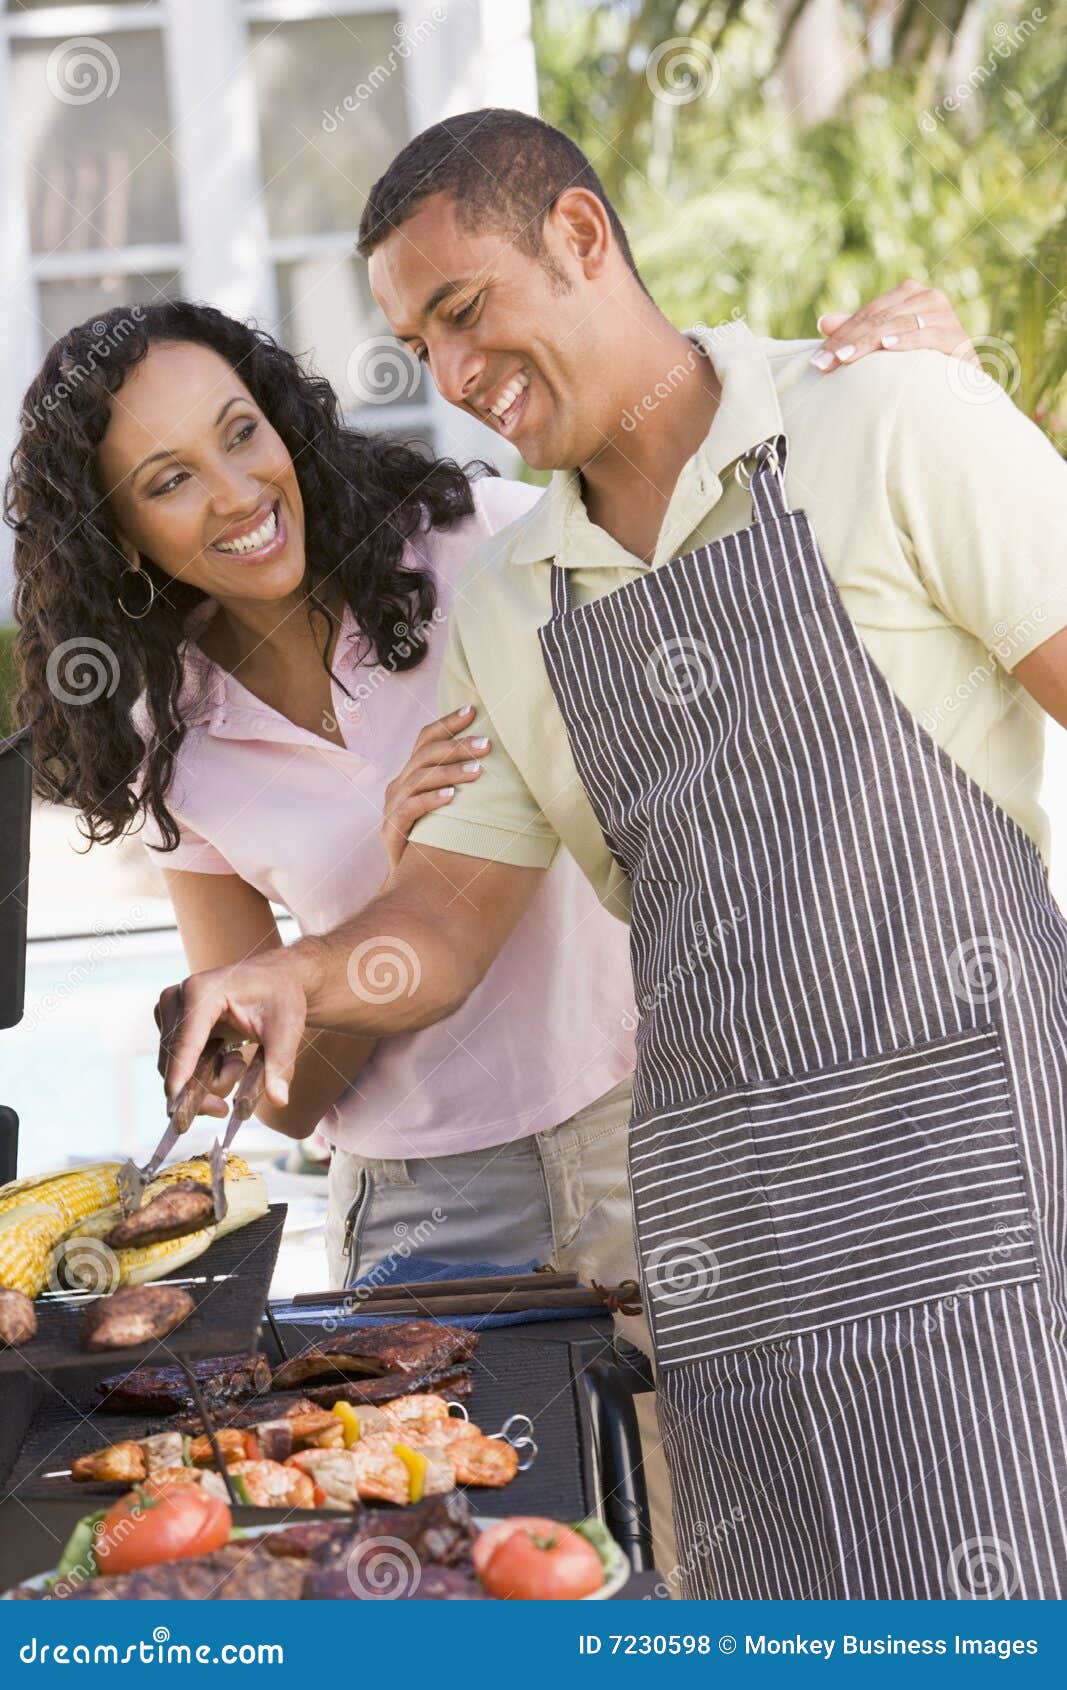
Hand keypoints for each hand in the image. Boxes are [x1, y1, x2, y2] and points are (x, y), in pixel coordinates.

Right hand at [155, 949, 310, 1110]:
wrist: (275, 979)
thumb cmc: (280, 997)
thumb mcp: (287, 1029)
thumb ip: (280, 1063)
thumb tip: (278, 1099)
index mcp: (202, 992)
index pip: (184, 1043)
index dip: (180, 1077)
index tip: (176, 1110)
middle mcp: (177, 999)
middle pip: (175, 1062)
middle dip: (206, 1086)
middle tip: (238, 1086)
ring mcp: (170, 1011)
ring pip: (175, 1069)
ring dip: (208, 1079)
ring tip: (239, 1062)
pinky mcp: (171, 1024)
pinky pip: (177, 1064)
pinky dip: (203, 1072)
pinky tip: (228, 1057)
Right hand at [381, 702, 491, 874]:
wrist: (410, 881)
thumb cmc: (437, 838)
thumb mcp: (450, 807)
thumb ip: (464, 784)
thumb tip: (505, 764)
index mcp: (412, 773)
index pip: (425, 738)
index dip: (447, 722)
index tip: (473, 710)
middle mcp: (400, 784)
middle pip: (426, 754)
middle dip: (457, 746)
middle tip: (487, 746)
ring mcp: (393, 806)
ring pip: (420, 777)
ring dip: (450, 771)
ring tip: (478, 771)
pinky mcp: (391, 829)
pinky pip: (410, 808)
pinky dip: (431, 799)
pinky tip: (452, 797)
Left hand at [811, 280, 977, 370]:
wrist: (961, 388)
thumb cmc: (920, 364)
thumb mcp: (885, 346)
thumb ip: (858, 332)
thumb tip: (823, 322)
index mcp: (909, 294)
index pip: (867, 314)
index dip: (840, 336)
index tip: (816, 361)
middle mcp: (928, 298)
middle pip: (879, 319)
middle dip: (848, 343)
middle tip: (823, 365)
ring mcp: (945, 315)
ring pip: (898, 325)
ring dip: (869, 342)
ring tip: (845, 359)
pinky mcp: (957, 337)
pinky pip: (928, 336)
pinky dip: (908, 341)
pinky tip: (888, 347)